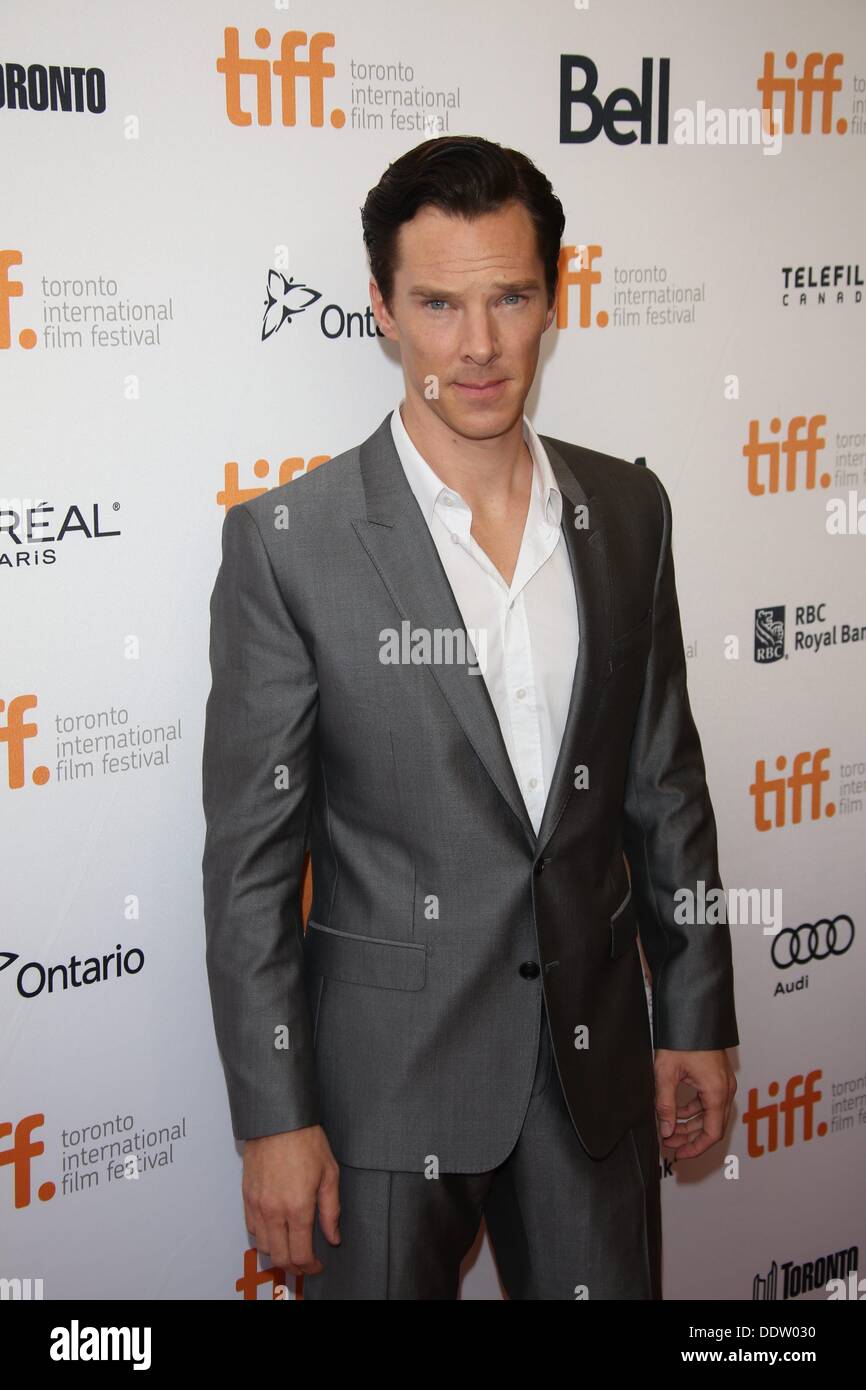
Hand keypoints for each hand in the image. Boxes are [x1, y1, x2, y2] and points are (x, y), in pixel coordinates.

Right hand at [242, 1125, 340, 1275]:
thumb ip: (331, 1210)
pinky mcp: (247, 1196)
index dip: (310, 1266)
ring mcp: (258, 1205)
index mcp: (298, 1208)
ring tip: (291, 1247)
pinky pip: (252, 1228)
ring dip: (278, 1252)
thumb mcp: (329, 1173)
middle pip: (280, 1257)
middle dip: (294, 1266)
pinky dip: (263, 1236)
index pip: (301, 1254)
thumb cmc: (306, 1141)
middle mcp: (274, 1211)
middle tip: (305, 1263)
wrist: (278, 1119)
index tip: (317, 1264)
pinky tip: (275, 1230)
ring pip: (263, 1246)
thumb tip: (333, 1237)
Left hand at [653, 1049, 736, 1158]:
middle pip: (712, 1126)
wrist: (693, 1013)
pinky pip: (709, 1102)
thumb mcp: (666, 1073)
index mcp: (716, 1091)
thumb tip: (667, 1131)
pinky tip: (677, 1112)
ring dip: (692, 1125)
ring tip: (669, 1130)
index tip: (679, 1154)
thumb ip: (665, 1104)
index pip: (712, 1133)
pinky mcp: (718, 1076)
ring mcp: (724, 1082)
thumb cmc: (681, 1039)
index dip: (696, 1148)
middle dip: (691, 1138)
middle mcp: (725, 1089)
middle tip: (669, 1143)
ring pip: (711, 1114)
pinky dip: (695, 1111)